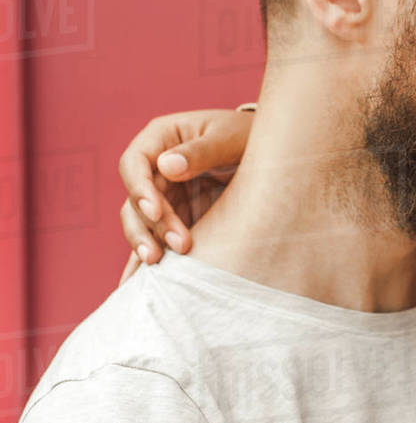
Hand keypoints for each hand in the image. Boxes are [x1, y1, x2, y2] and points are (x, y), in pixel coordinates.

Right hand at [117, 109, 253, 283]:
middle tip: (181, 246)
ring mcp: (163, 194)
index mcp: (161, 138)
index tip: (155, 211)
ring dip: (152, 244)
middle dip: (153, 226)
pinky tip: (139, 286)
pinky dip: (147, 261)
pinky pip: (156, 239)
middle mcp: (155, 168)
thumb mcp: (231, 137)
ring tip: (166, 268)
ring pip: (142, 224)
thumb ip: (201, 151)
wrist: (273, 154)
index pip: (134, 164)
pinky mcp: (175, 217)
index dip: (139, 189)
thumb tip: (166, 166)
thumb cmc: (248, 136)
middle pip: (136, 201)